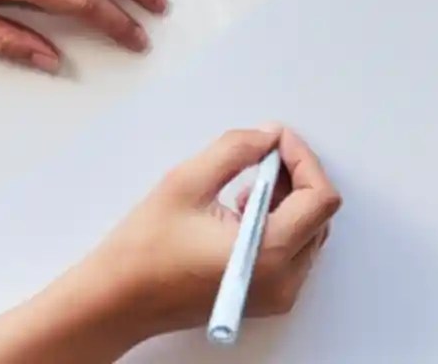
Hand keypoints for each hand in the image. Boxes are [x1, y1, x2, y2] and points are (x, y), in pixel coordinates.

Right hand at [82, 125, 341, 339]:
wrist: (117, 302)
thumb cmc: (144, 251)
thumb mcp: (188, 181)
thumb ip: (237, 149)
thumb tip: (270, 136)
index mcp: (270, 253)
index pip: (320, 197)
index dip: (303, 160)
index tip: (278, 141)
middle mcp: (284, 280)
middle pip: (319, 213)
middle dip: (295, 177)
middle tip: (262, 156)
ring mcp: (279, 293)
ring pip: (310, 230)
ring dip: (288, 200)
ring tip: (246, 190)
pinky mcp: (268, 296)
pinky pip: (294, 249)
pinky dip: (279, 222)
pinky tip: (242, 213)